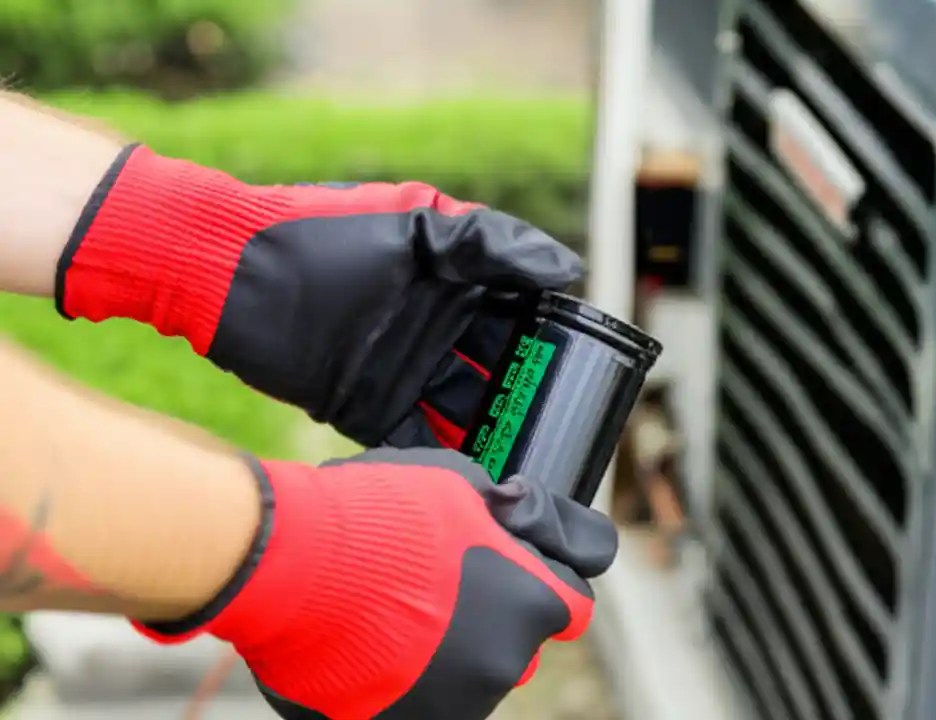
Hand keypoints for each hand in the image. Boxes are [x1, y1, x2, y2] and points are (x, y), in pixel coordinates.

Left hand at [56, 145, 579, 446]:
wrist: (224, 270)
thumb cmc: (318, 231)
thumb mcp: (412, 225)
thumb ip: (490, 243)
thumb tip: (567, 269)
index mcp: (451, 278)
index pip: (519, 311)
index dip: (554, 339)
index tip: (590, 369)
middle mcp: (434, 327)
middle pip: (500, 368)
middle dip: (532, 396)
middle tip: (568, 430)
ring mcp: (403, 368)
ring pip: (466, 410)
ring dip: (497, 434)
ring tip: (533, 464)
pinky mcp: (367, 406)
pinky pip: (418, 440)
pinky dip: (446, 459)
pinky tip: (477, 479)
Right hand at [136, 447, 616, 718]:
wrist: (290, 563)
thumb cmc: (378, 513)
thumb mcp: (463, 482)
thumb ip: (508, 515)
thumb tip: (522, 518)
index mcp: (532, 602)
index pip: (570, 604)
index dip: (540, 578)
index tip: (509, 566)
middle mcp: (503, 664)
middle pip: (515, 645)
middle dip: (491, 618)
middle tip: (437, 586)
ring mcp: (454, 705)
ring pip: (468, 679)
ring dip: (446, 654)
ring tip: (390, 612)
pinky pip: (419, 704)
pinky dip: (403, 681)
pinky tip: (368, 642)